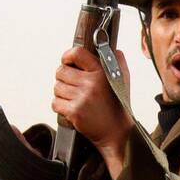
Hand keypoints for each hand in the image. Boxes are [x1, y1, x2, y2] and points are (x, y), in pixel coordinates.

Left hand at [52, 46, 133, 178]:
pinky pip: (55, 102)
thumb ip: (117, 60)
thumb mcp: (123, 78)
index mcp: (101, 72)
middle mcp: (91, 83)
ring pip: (56, 87)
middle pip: (61, 71)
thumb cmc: (118, 105)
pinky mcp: (74, 112)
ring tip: (75, 99)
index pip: (77, 53)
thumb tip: (111, 47)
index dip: (67, 56)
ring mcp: (82, 98)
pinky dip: (60, 106)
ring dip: (62, 93)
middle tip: (72, 86)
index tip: (67, 61)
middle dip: (64, 78)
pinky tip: (71, 108)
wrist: (116, 132)